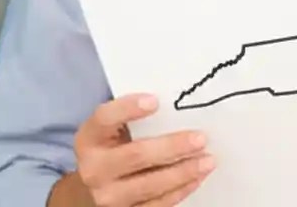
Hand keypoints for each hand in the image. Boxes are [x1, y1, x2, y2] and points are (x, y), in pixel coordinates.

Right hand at [72, 94, 214, 206]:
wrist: (93, 189)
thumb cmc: (110, 149)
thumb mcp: (111, 130)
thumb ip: (131, 118)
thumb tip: (175, 106)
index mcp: (88, 139)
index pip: (105, 119)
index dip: (127, 109)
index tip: (155, 101)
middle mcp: (93, 169)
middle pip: (135, 155)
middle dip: (172, 147)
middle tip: (200, 138)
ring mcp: (108, 196)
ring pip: (150, 185)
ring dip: (183, 172)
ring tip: (208, 160)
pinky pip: (156, 204)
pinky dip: (180, 190)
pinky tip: (196, 178)